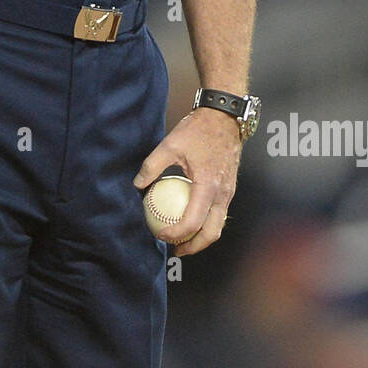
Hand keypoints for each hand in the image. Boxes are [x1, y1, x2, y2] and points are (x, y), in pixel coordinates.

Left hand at [133, 108, 241, 252]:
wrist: (224, 117)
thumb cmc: (198, 130)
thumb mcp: (170, 144)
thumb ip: (152, 166)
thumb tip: (137, 184)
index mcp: (207, 186)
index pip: (192, 222)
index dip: (175, 234)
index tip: (160, 234)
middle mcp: (222, 194)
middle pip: (211, 233)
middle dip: (193, 247)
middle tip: (175, 250)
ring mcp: (229, 192)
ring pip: (218, 226)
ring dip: (201, 237)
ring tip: (183, 240)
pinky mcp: (230, 189)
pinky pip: (219, 214)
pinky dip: (206, 223)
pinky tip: (191, 219)